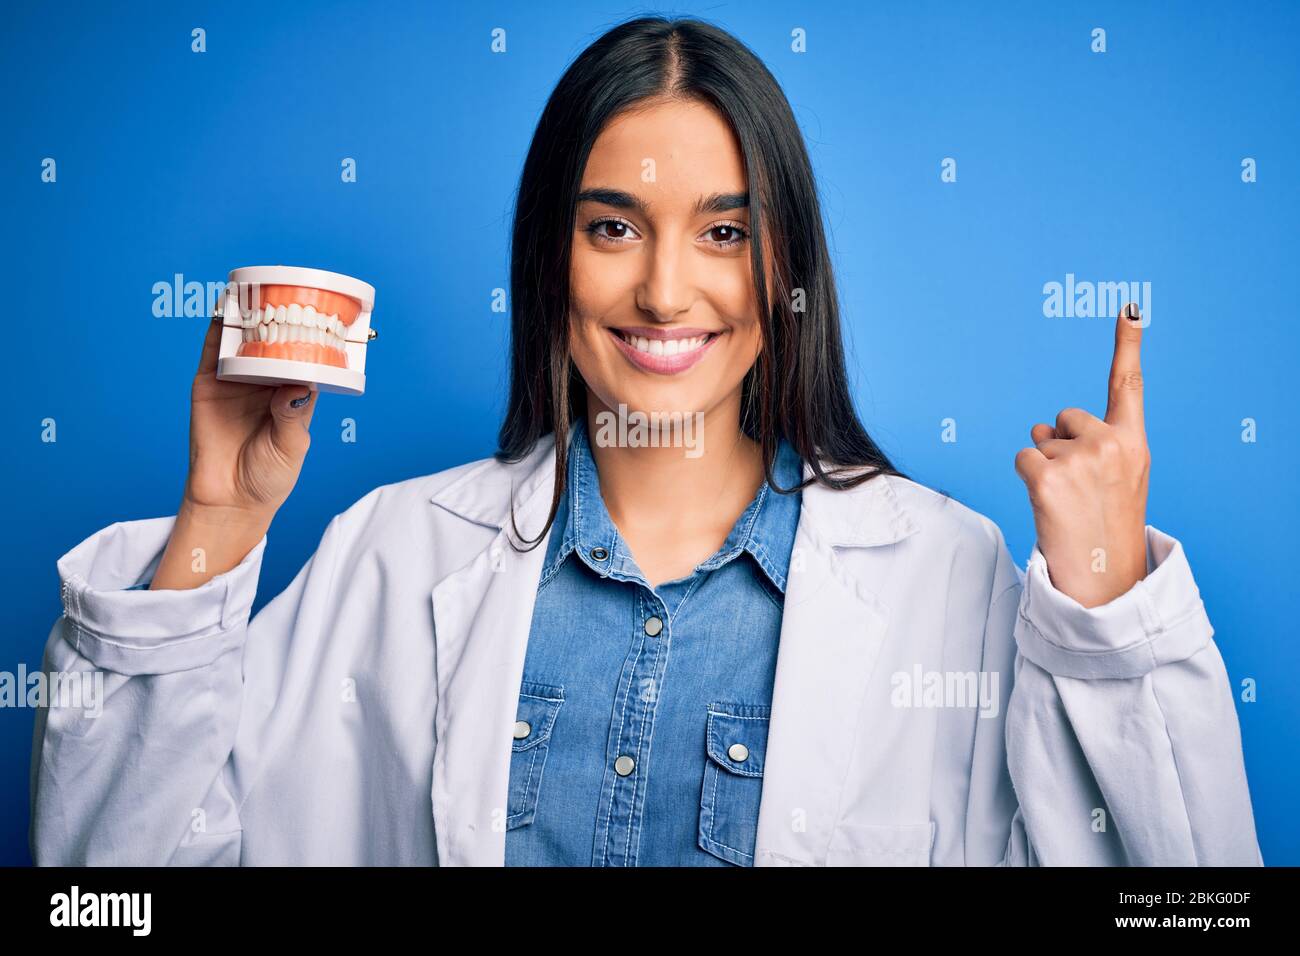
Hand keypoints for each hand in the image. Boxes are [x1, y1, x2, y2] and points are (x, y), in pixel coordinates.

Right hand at [149, 312, 318, 589]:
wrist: (229, 500)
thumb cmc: (269, 476)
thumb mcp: (290, 447)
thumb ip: (293, 416)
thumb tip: (297, 386)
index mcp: (295, 394)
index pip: (306, 356)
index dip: (313, 335)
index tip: (323, 313)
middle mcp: (267, 382)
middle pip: (275, 341)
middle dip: (282, 317)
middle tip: (290, 291)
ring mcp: (237, 381)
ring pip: (245, 340)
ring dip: (250, 315)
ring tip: (258, 288)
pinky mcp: (208, 385)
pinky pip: (213, 351)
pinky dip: (219, 328)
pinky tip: (226, 308)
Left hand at [1014, 304, 1149, 607]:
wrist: (1104, 581)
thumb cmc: (1105, 531)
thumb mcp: (1118, 482)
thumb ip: (1093, 447)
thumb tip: (1041, 427)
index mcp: (1134, 445)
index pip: (1129, 386)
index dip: (1127, 344)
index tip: (1129, 308)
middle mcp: (1111, 445)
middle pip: (1064, 418)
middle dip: (1062, 445)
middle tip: (1078, 489)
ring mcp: (1079, 459)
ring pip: (1040, 440)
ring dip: (1045, 466)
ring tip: (1067, 503)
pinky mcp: (1046, 475)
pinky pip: (1022, 458)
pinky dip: (1026, 477)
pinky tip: (1048, 504)